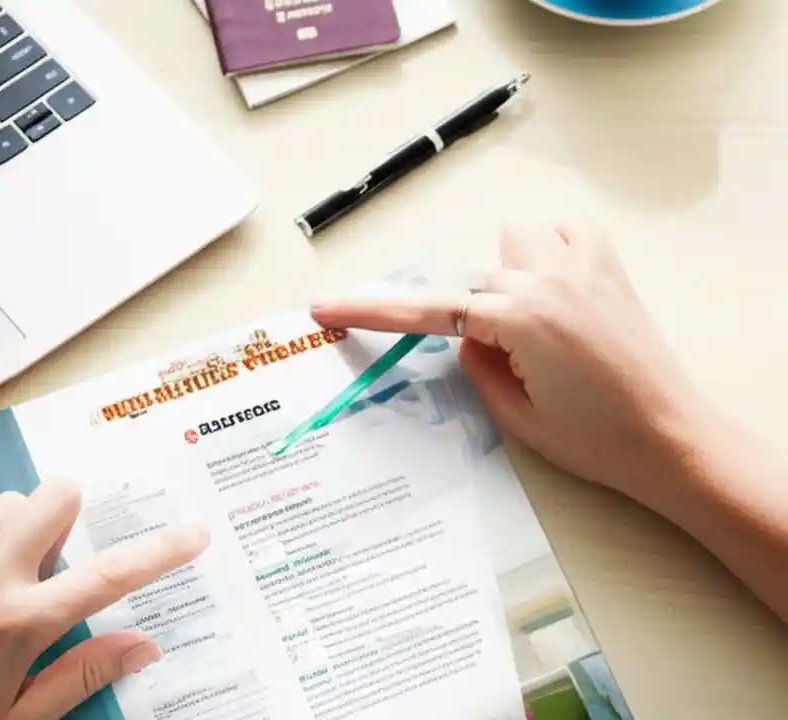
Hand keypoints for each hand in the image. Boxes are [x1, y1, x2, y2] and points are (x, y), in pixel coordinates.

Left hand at [0, 480, 208, 719]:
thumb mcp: (22, 718)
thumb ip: (83, 673)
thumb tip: (143, 645)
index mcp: (22, 625)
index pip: (110, 577)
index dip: (161, 551)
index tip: (193, 532)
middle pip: (54, 499)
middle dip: (70, 517)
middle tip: (60, 560)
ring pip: (6, 503)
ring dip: (19, 530)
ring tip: (8, 575)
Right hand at [312, 220, 706, 504]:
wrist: (674, 441)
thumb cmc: (598, 441)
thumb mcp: (514, 417)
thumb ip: (475, 367)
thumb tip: (469, 336)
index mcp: (519, 321)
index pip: (427, 311)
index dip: (371, 310)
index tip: (326, 306)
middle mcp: (548, 282)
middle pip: (476, 280)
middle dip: (479, 318)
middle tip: (514, 366)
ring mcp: (584, 267)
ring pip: (515, 242)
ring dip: (512, 275)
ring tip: (537, 325)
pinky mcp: (611, 268)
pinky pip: (565, 230)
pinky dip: (553, 250)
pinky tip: (561, 288)